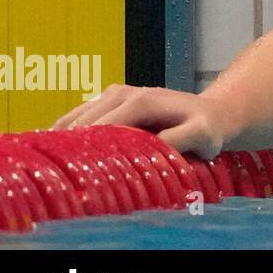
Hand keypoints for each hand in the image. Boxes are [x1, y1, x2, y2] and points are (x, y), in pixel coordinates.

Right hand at [51, 84, 228, 159]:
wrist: (211, 112)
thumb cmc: (207, 128)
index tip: (79, 176)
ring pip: (73, 120)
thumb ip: (176, 141)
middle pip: (82, 125)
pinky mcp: (107, 100)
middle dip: (72, 150)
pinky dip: (67, 136)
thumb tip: (144, 149)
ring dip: (65, 143)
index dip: (87, 152)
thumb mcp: (201, 135)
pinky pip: (77, 118)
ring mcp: (112, 94)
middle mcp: (121, 93)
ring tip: (61, 170)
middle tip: (66, 179)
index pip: (101, 129)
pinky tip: (66, 156)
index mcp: (140, 102)